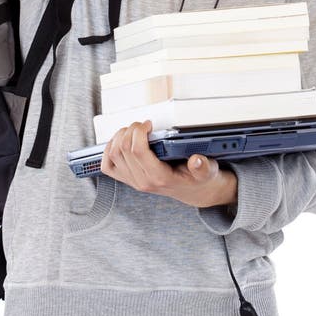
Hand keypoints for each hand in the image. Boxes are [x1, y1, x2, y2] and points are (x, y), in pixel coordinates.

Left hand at [100, 120, 237, 207]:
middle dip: (130, 130)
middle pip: (123, 150)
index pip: (138, 152)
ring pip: (113, 155)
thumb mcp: (208, 171)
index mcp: (160, 178)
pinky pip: (108, 166)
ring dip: (119, 136)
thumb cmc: (197, 178)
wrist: (192, 191)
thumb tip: (197, 161)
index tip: (149, 124)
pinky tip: (120, 141)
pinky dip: (109, 150)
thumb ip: (203, 167)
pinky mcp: (127, 180)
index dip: (139, 132)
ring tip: (132, 130)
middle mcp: (143, 182)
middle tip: (142, 124)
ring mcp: (133, 182)